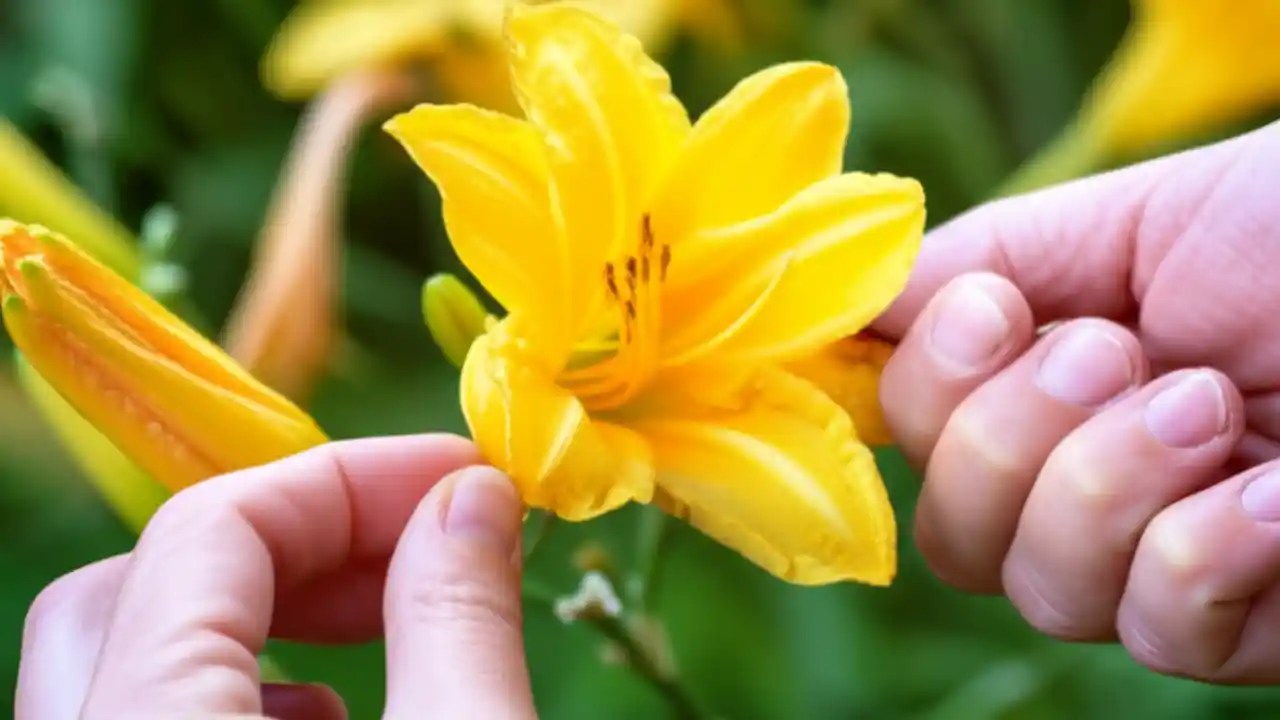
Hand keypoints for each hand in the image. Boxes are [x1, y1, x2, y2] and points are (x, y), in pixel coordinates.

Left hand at [15, 435, 536, 718]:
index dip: (351, 478)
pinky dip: (238, 697)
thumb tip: (472, 496)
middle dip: (293, 539)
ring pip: (129, 666)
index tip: (470, 479)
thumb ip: (457, 620)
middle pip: (136, 586)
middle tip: (423, 548)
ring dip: (263, 617)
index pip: (211, 529)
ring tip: (388, 635)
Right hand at [874, 121, 1279, 681]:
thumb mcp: (1113, 220)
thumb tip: (842, 321)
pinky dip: (1201, 552)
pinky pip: (1158, 628)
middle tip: (1124, 356)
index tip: (994, 316)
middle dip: (1012, 438)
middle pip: (951, 533)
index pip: (901, 441)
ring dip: (1110, 483)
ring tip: (1210, 407)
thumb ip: (968, 266)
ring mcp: (1153, 561)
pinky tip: (1273, 489)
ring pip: (1040, 588)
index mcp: (1031, 389)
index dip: (919, 396)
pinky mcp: (1243, 626)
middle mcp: (1075, 485)